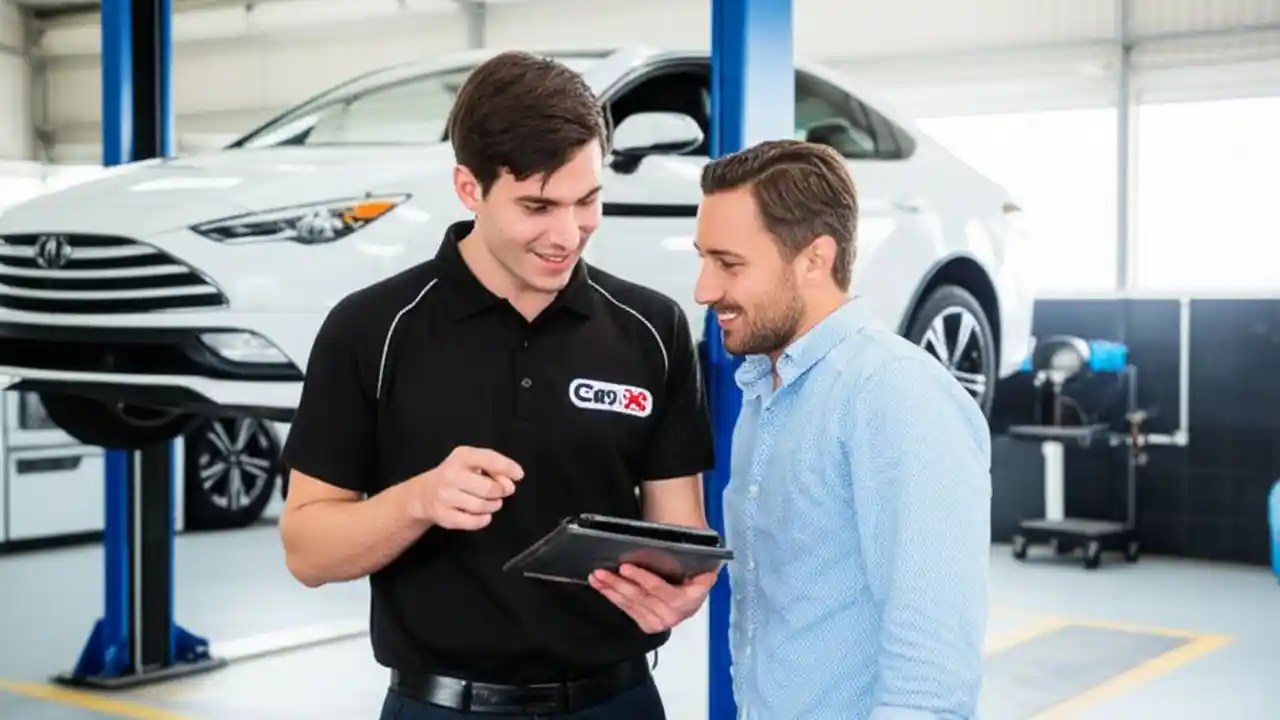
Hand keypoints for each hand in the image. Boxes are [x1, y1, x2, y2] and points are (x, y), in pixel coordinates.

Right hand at [408, 446, 523, 530]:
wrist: (424, 494)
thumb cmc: (456, 476)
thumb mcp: (472, 463)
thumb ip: (493, 468)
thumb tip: (509, 484)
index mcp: (461, 456)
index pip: (488, 459)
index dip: (507, 467)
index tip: (518, 475)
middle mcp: (450, 475)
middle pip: (489, 488)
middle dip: (500, 492)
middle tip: (501, 492)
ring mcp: (445, 496)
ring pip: (482, 506)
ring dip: (493, 506)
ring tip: (491, 502)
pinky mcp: (443, 515)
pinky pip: (473, 522)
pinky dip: (483, 519)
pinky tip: (482, 514)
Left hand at [589, 564, 718, 633]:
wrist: (694, 593)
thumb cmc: (696, 577)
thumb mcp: (705, 569)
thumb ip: (704, 569)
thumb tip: (704, 569)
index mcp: (688, 600)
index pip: (661, 589)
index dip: (642, 578)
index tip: (626, 567)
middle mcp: (673, 614)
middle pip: (640, 598)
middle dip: (619, 583)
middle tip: (603, 571)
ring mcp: (658, 621)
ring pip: (630, 604)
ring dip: (611, 590)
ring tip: (597, 577)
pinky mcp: (646, 624)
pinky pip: (626, 610)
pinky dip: (612, 597)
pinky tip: (602, 587)